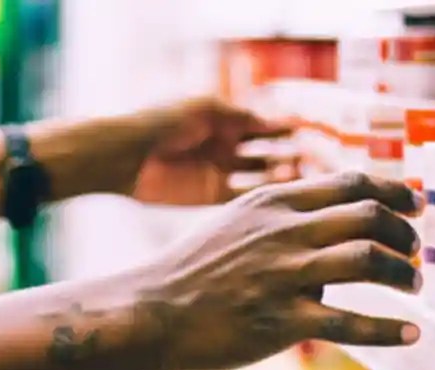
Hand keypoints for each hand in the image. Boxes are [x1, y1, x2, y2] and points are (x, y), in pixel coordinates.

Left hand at [127, 97, 295, 205]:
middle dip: (285, 153)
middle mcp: (222, 146)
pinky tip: (279, 193)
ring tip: (297, 175)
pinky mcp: (208, 196)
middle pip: (264, 150)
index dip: (281, 125)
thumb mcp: (203, 108)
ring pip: (258, 175)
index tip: (303, 128)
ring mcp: (217, 172)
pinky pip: (242, 196)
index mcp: (221, 120)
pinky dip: (260, 195)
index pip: (259, 122)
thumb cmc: (162, 122)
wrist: (127, 155)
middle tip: (306, 157)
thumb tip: (270, 119)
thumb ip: (238, 114)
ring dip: (278, 175)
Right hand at [131, 172, 425, 369]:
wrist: (151, 312)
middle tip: (416, 250)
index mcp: (273, 202)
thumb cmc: (190, 271)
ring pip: (368, 260)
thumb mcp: (234, 223)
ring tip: (414, 285)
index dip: (393, 192)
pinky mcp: (282, 322)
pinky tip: (413, 333)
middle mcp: (283, 232)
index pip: (351, 183)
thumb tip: (329, 220)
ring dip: (403, 273)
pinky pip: (351, 324)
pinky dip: (390, 329)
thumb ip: (280, 217)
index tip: (415, 204)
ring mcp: (284, 276)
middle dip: (405, 232)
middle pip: (369, 215)